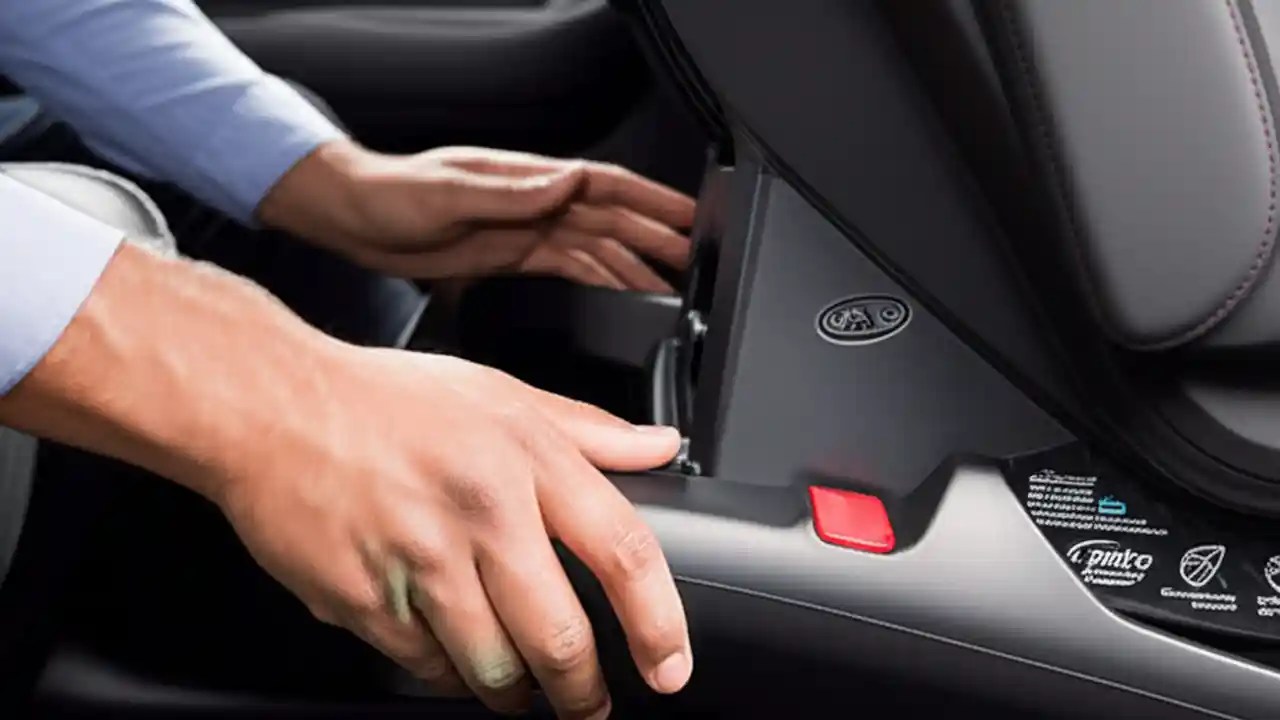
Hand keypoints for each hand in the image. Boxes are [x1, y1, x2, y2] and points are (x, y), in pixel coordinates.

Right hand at [0, 243, 692, 719]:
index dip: (659, 623)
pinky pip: (426, 667)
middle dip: (586, 693)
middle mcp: (481, 511)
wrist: (267, 407)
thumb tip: (661, 447)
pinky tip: (454, 659)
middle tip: (593, 705)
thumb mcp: (498, 392)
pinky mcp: (364, 600)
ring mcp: (419, 561)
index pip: (623, 551)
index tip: (669, 666)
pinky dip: (450, 677)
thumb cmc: (383, 400)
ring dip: (519, 696)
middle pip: (559, 637)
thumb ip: (588, 429)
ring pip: (493, 669)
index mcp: (525, 457)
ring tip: (526, 693)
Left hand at [259, 142, 696, 293]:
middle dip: (658, 237)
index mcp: (528, 179)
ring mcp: (525, 230)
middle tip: (699, 261)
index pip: (605, 186)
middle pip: (613, 220)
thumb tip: (570, 180)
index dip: (651, 202)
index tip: (689, 218)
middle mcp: (534, 203)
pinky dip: (602, 280)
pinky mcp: (511, 257)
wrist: (352, 217)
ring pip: (598, 247)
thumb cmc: (390, 193)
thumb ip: (512, 190)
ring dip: (636, 264)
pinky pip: (570, 268)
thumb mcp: (450, 188)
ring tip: (674, 285)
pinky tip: (623, 293)